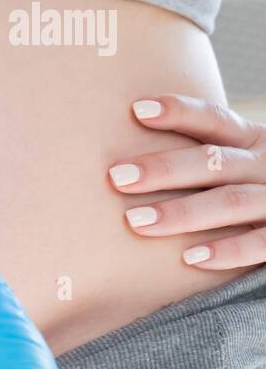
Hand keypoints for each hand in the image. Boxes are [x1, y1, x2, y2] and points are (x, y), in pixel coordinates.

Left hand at [109, 95, 265, 269]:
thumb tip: (119, 163)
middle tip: (117, 177)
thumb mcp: (233, 161)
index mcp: (251, 140)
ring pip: (231, 201)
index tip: (137, 110)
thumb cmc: (244, 186)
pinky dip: (227, 250)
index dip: (180, 113)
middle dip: (165, 168)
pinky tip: (190, 258)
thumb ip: (194, 157)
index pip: (215, 119)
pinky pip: (260, 244)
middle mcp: (265, 166)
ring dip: (183, 212)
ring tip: (136, 222)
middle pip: (215, 162)